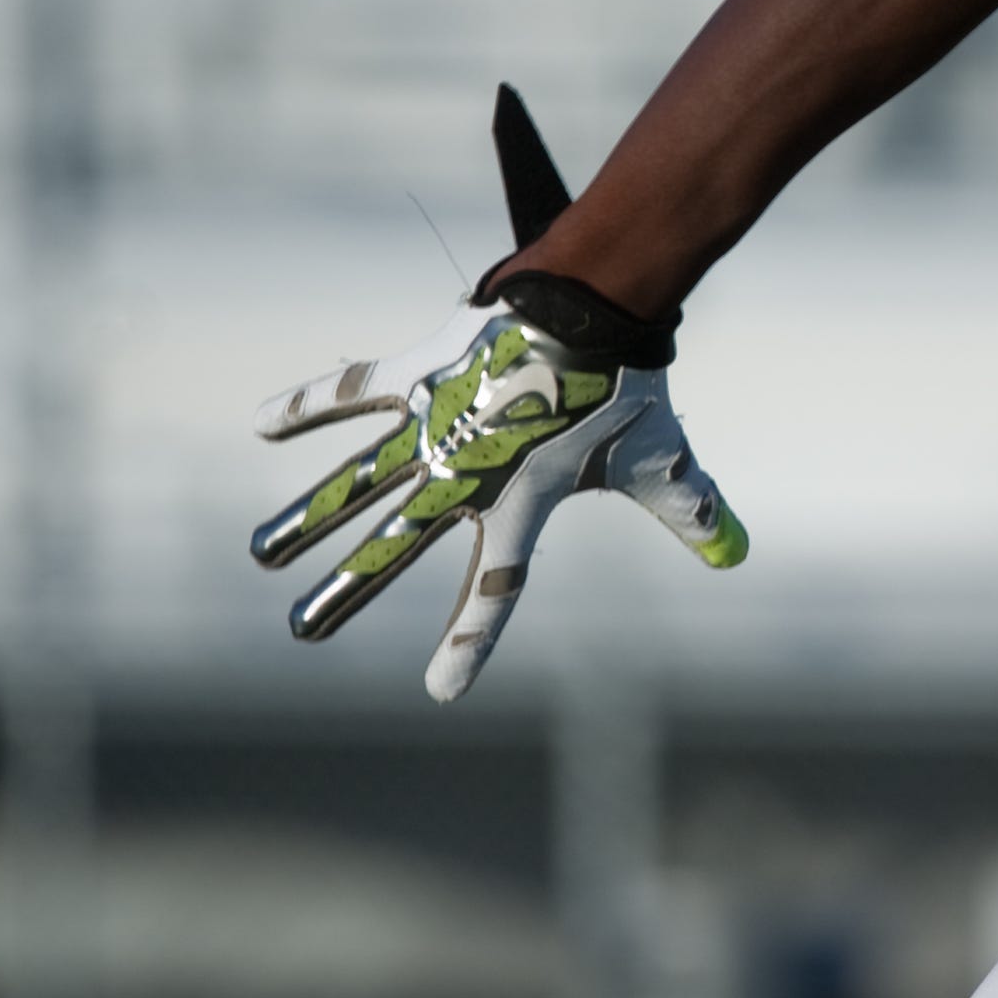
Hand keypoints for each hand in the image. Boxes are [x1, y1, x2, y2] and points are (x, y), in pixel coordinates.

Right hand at [249, 88, 747, 699]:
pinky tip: (261, 423)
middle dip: (347, 590)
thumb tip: (736, 553)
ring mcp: (434, 423)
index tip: (442, 693)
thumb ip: (691, 510)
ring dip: (307, 515)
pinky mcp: (417, 372)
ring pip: (357, 479)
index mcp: (522, 502)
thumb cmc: (629, 387)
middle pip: (396, 544)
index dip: (470, 641)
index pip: (498, 587)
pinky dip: (308, 404)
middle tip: (301, 629)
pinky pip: (353, 390)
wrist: (595, 304)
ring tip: (262, 553)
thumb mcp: (662, 460)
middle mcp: (466, 473)